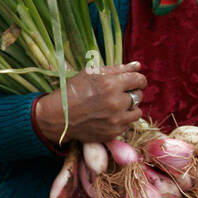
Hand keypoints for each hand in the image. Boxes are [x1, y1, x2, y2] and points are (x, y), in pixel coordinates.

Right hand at [32, 61, 146, 144]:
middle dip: (131, 93)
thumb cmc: (73, 91)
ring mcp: (116, 119)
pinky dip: (121, 119)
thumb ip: (117, 69)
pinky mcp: (113, 132)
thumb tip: (138, 65)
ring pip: (137, 112)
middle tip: (119, 94)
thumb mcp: (91, 74)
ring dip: (129, 108)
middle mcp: (116, 102)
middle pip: (139, 95)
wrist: (59, 117)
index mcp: (111, 84)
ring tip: (115, 106)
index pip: (139, 80)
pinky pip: (127, 124)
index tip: (134, 82)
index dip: (138, 80)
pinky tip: (108, 116)